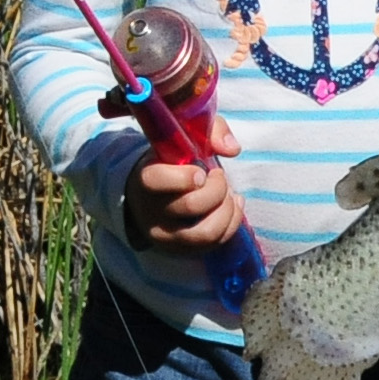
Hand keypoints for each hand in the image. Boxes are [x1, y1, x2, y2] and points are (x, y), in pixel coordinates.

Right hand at [121, 114, 244, 251]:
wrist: (151, 193)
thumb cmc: (173, 160)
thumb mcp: (187, 135)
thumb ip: (211, 130)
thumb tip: (232, 149)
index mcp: (146, 178)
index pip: (157, 180)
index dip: (185, 177)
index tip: (200, 171)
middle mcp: (151, 211)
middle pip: (192, 205)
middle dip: (217, 188)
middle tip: (219, 176)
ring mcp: (165, 235)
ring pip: (205, 232)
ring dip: (227, 210)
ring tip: (228, 194)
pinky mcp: (181, 249)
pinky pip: (214, 244)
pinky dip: (232, 223)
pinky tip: (232, 205)